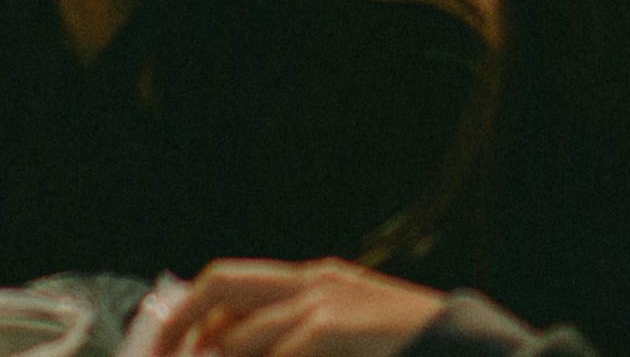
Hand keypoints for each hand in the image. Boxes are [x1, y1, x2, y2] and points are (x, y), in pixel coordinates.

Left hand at [149, 261, 450, 356]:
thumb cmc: (405, 350)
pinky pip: (270, 355)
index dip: (190, 312)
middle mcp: (312, 282)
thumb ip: (298, 337)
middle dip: (179, 323)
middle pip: (220, 284)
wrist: (462, 349)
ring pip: (235, 335)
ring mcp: (321, 304)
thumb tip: (234, 348)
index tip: (168, 346)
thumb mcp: (349, 332)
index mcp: (316, 281)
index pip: (231, 281)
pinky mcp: (327, 329)